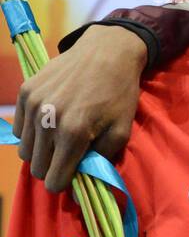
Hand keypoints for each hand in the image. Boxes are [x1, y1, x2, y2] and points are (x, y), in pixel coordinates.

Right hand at [12, 25, 147, 191]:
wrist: (107, 52)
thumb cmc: (119, 94)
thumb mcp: (121, 131)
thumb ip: (100, 160)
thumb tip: (83, 184)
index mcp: (73, 133)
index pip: (54, 179)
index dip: (64, 183)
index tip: (73, 177)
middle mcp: (47, 120)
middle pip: (37, 167)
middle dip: (52, 168)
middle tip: (69, 157)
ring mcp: (32, 105)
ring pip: (25, 150)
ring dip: (41, 151)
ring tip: (61, 138)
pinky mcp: (25, 91)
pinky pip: (20, 128)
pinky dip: (32, 132)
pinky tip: (51, 121)